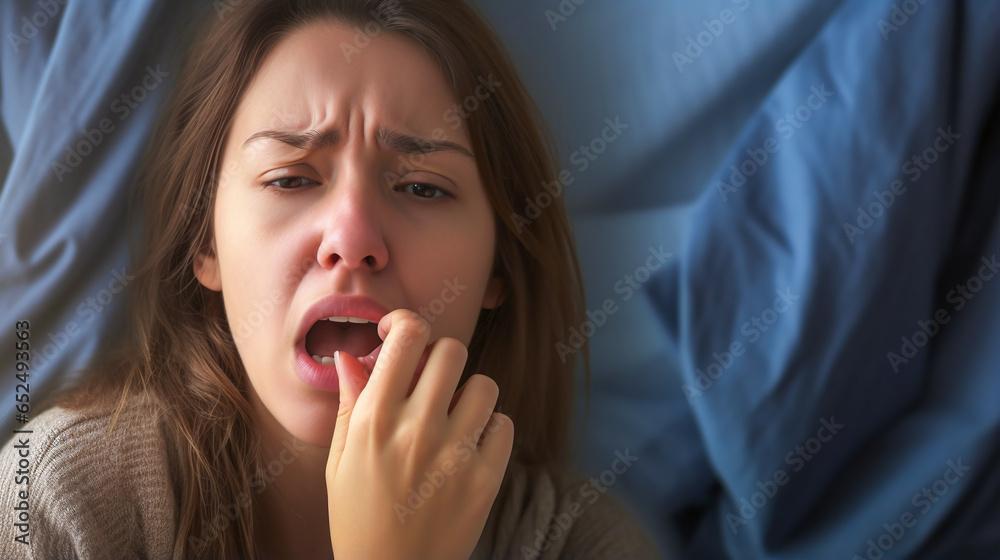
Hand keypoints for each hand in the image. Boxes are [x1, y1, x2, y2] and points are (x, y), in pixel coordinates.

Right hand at [326, 309, 513, 559]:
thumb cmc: (359, 519)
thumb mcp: (341, 461)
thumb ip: (350, 404)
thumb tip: (350, 356)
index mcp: (375, 420)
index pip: (407, 337)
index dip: (406, 323)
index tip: (401, 333)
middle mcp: (418, 430)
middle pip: (452, 350)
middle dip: (440, 357)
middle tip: (430, 379)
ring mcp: (456, 454)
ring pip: (485, 385)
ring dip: (469, 394)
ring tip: (453, 418)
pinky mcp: (486, 478)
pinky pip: (503, 425)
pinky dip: (490, 430)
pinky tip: (469, 447)